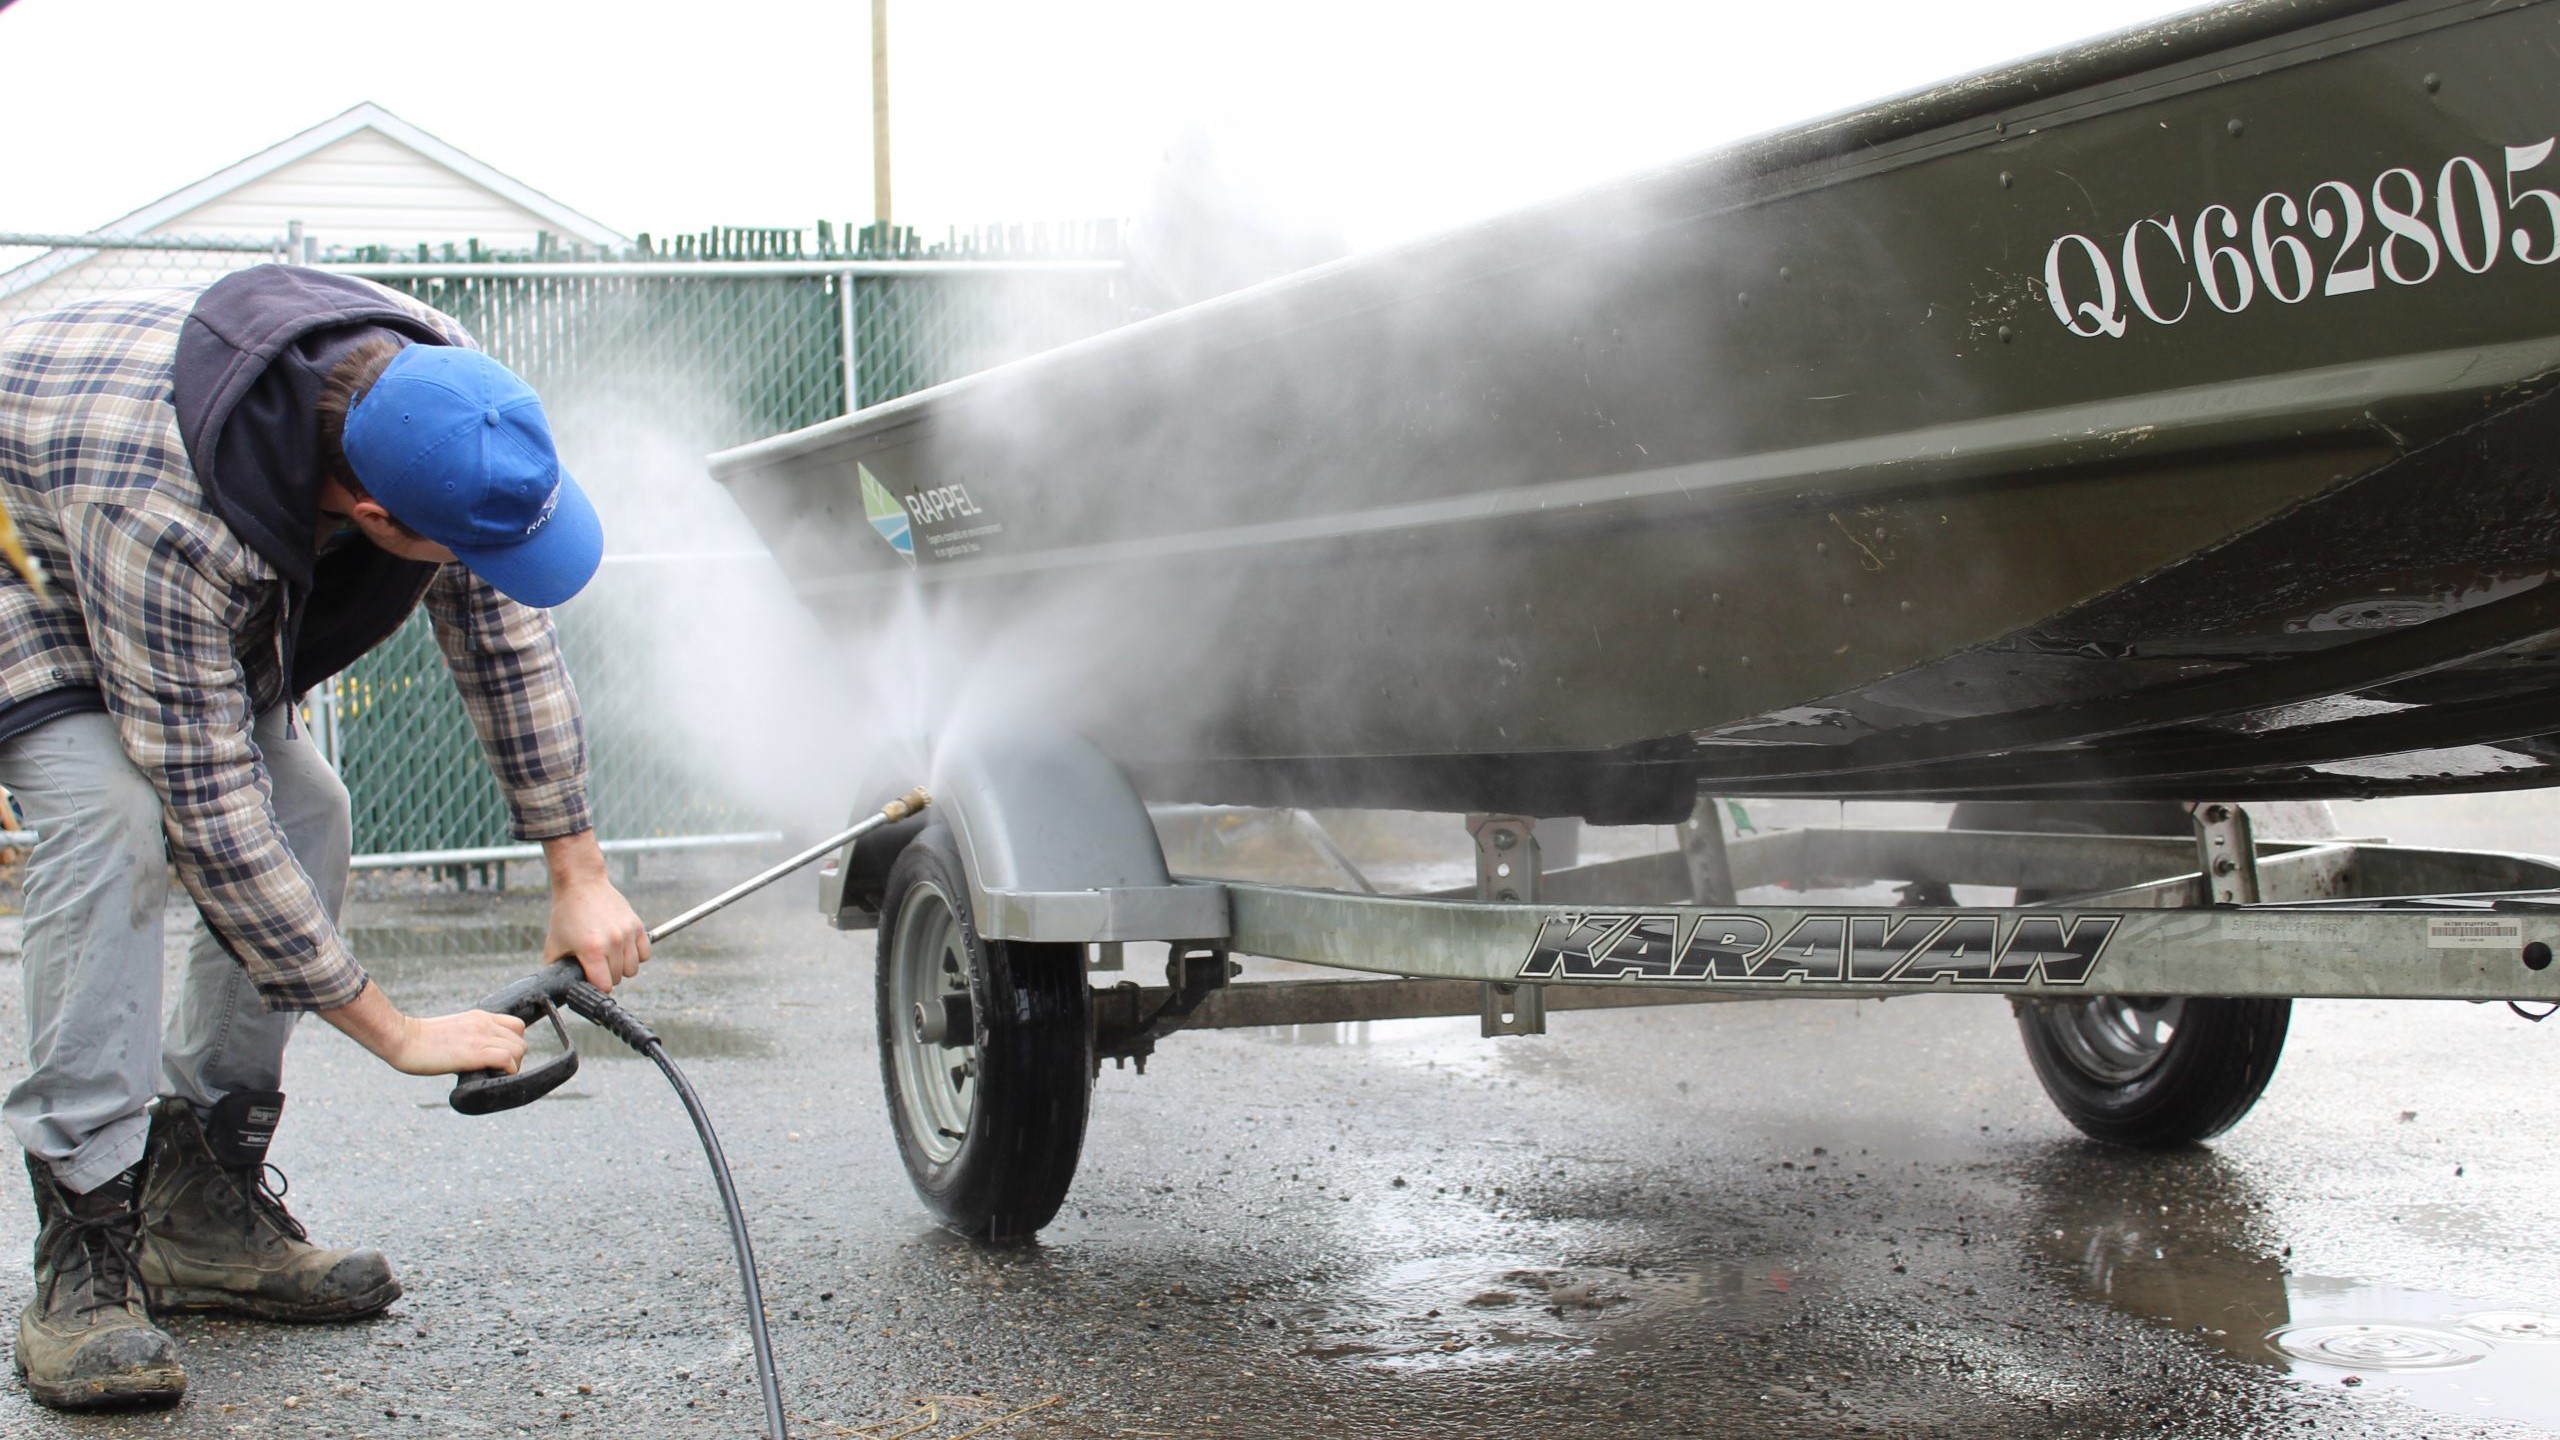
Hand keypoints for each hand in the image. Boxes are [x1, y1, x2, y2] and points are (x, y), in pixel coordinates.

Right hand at [386, 1009, 528, 1076]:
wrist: (402, 1039)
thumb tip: (477, 1055)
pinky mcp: (476, 1052)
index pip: (516, 1026)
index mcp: (480, 1017)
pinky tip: (492, 1075)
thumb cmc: (421, 1040)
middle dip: (515, 1058)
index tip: (502, 1057)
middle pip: (520, 1040)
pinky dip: (507, 1070)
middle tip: (497, 1070)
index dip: (513, 1043)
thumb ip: (470, 1038)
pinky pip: (507, 1060)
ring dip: (513, 1065)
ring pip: (519, 1049)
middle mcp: (485, 1023)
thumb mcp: (454, 1032)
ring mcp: (482, 1036)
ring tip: (494, 1074)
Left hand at [542, 830, 648, 991]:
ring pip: (633, 969)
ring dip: (622, 967)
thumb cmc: (567, 914)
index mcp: (592, 950)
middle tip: (596, 965)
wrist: (581, 885)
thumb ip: (557, 969)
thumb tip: (558, 987)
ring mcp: (627, 934)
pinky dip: (636, 955)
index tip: (591, 981)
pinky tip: (623, 949)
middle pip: (618, 978)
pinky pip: (645, 953)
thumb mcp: (554, 945)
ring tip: (610, 957)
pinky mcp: (637, 926)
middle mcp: (613, 942)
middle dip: (607, 975)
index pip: (604, 986)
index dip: (596, 987)